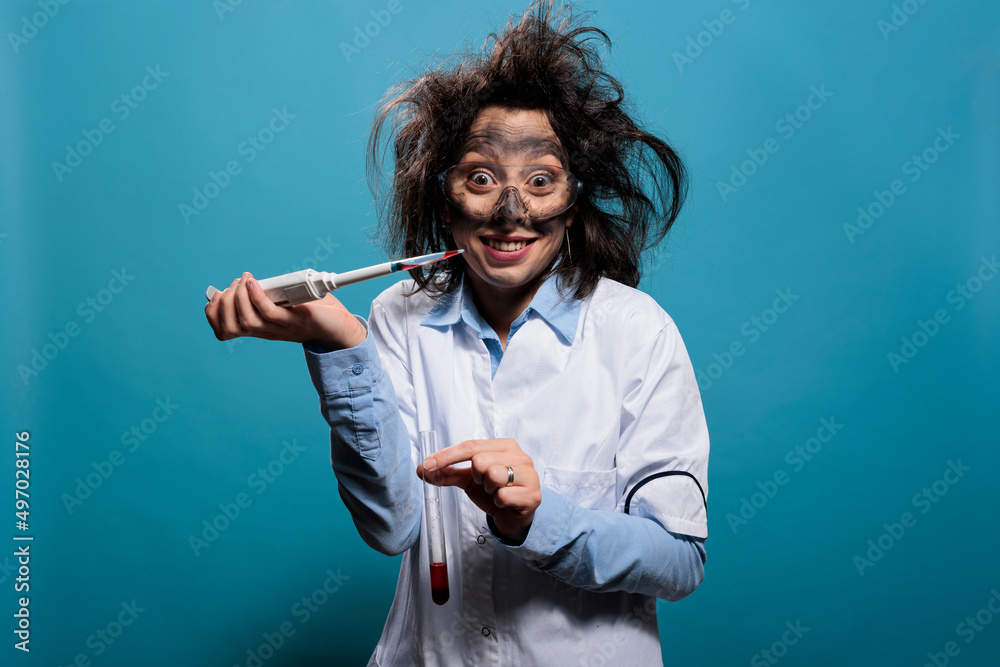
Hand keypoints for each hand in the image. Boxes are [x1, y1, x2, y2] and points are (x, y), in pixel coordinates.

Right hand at [204, 272, 366, 349]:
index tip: (217, 295)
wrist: (340, 325)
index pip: (225, 330)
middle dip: (223, 304)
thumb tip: (248, 280)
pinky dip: (257, 297)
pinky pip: (269, 313)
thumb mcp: (282, 299)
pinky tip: (255, 283)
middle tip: (234, 285)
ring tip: (245, 281)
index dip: (213, 313)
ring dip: (239, 298)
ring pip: (247, 322)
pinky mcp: (294, 321)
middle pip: (231, 327)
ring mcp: (279, 327)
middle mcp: (266, 330)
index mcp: (259, 326)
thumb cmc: (313, 309)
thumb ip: (266, 291)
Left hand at [420, 438, 540, 542]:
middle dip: (477, 477)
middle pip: (480, 460)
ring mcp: (529, 474)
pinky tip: (505, 503)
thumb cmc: (494, 492)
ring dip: (489, 490)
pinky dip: (498, 502)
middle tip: (486, 485)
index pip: (470, 446)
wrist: (514, 517)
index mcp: (503, 446)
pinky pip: (503, 495)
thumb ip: (447, 473)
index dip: (447, 455)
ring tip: (496, 493)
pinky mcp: (533, 494)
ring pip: (493, 475)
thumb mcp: (469, 480)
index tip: (427, 465)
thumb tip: (421, 469)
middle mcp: (519, 455)